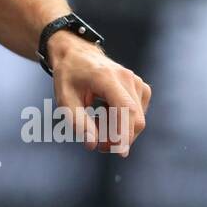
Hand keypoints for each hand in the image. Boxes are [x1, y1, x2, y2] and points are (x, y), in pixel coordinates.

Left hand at [49, 34, 150, 155]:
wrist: (77, 54)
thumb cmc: (69, 76)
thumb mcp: (64, 99)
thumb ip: (78, 122)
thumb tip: (93, 144)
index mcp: (107, 77)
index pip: (125, 109)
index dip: (125, 133)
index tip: (120, 152)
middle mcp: (127, 78)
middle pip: (135, 118)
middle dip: (119, 138)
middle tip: (98, 145)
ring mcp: (137, 82)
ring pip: (137, 119)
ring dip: (119, 130)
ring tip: (96, 124)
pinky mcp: (141, 88)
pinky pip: (137, 114)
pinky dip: (123, 122)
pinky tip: (106, 115)